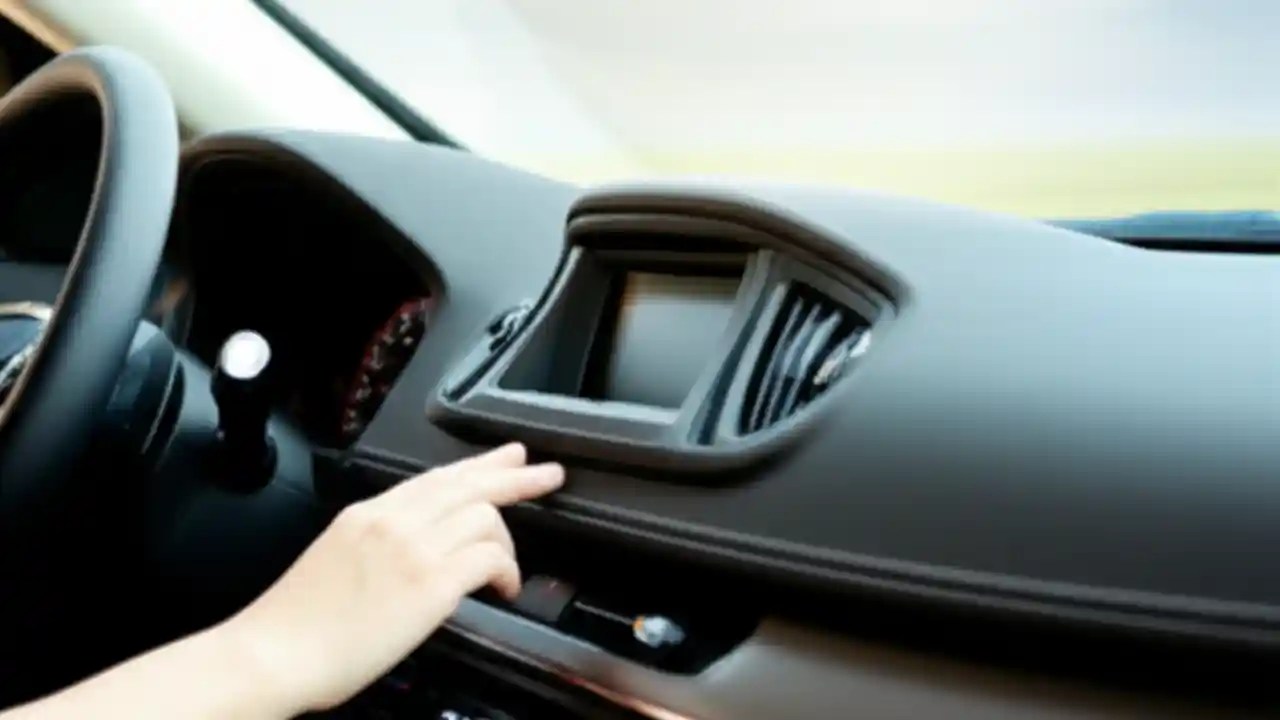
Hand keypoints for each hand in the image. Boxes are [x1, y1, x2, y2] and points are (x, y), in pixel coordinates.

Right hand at [220, 443, 562, 715]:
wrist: (272, 654)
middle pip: (468, 483)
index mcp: (367, 515)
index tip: (506, 459)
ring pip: (485, 515)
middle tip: (546, 474)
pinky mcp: (429, 585)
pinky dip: (507, 570)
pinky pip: (488, 558)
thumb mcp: (336, 559)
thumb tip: (415, 551)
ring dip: (506, 542)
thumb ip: (377, 544)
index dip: (478, 466)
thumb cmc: (295, 625)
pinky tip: (505, 588)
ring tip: (508, 569)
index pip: (436, 478)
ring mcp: (412, 550)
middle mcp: (392, 521)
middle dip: (514, 476)